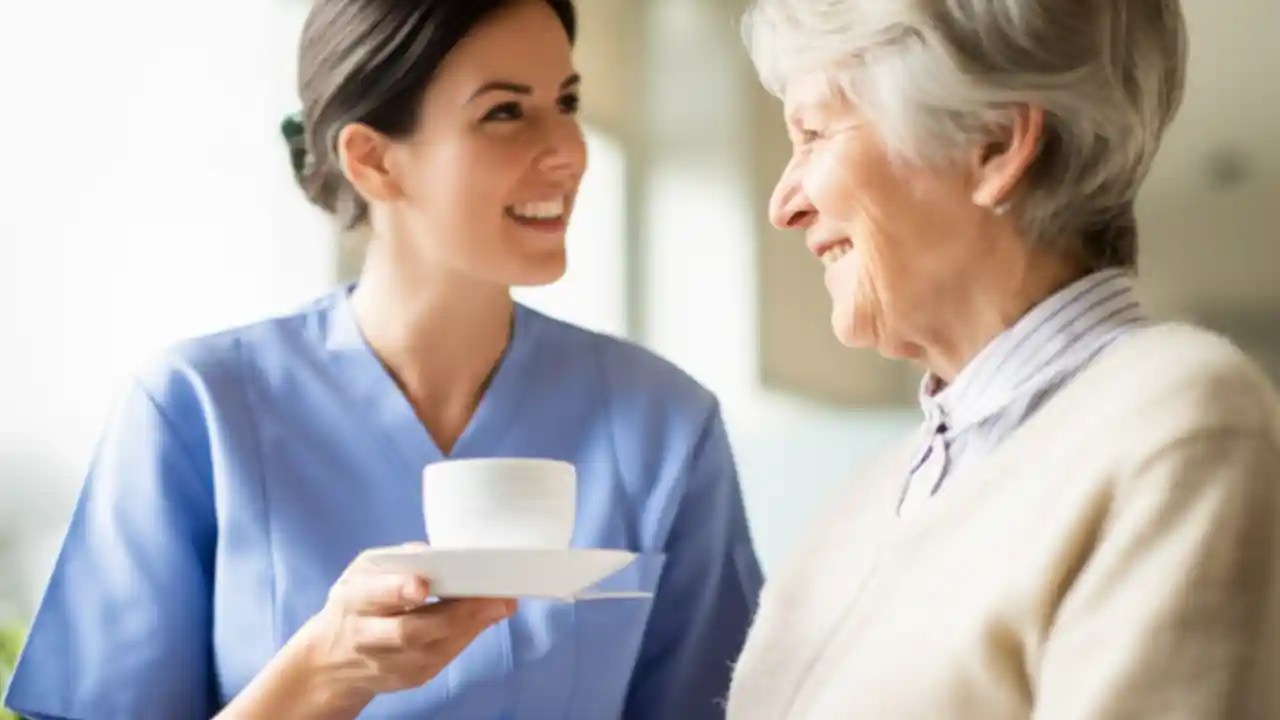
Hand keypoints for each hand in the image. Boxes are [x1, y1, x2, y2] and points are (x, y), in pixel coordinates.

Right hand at [299, 543, 515, 703]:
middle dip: (454, 614)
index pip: (372, 596)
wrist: (333, 659)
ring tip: (499, 605)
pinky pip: (441, 660)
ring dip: (469, 628)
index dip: (397, 590)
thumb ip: (397, 559)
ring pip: (431, 650)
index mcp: (353, 600)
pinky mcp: (407, 678)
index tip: (422, 585)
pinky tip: (484, 620)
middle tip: (493, 597)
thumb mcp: (364, 572)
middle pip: (410, 631)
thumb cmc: (358, 602)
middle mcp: (366, 636)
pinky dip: (465, 639)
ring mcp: (387, 663)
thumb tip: (433, 551)